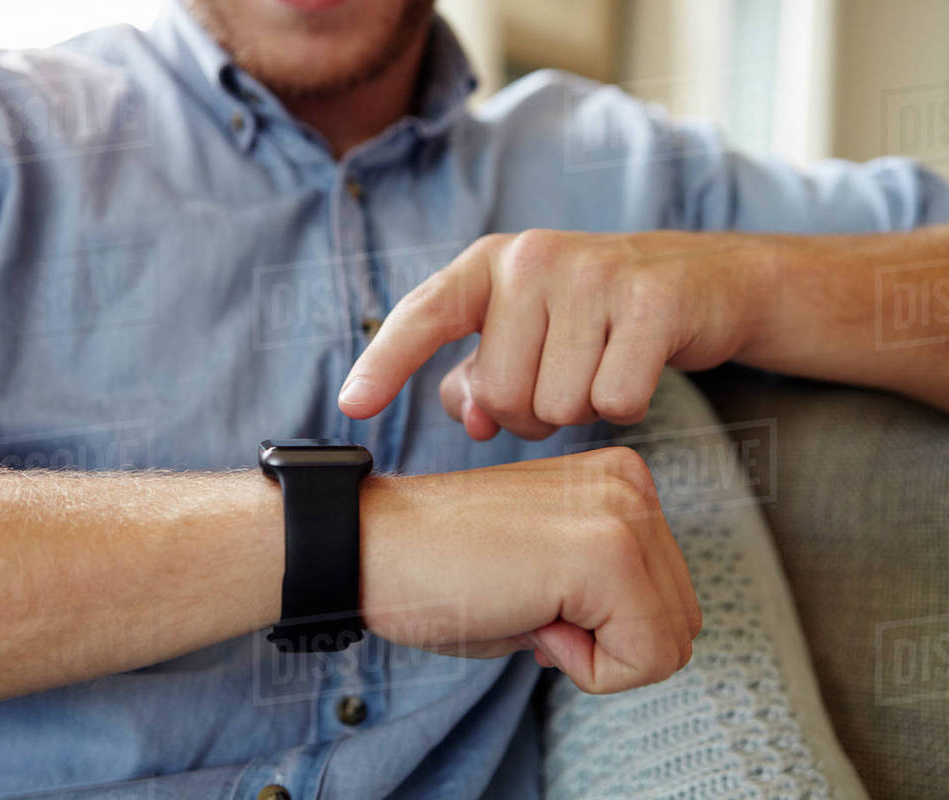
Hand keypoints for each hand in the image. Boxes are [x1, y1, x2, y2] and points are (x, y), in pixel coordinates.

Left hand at [338, 229, 764, 438]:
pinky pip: (615, 402)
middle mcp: (534, 258)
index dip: (385, 363)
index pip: (425, 314)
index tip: (351, 406)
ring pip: (557, 405)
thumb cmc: (593, 317)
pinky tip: (636, 369)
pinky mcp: (650, 302)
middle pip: (501, 393)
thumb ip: (477, 376)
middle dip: (529, 413)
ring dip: (578, 410)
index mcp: (490, 263)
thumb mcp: (524, 332)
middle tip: (561, 380)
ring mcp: (593, 275)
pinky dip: (624, 406)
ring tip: (599, 366)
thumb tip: (466, 418)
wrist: (702, 281)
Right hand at [360, 447, 701, 692]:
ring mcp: (625, 514)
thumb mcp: (547, 570)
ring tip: (528, 607)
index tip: (533, 596)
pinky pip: (646, 658)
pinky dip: (589, 669)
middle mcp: (633, 484)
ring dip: (598, 653)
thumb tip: (651, 640)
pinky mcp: (609, 552)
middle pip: (680, 621)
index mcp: (620, 480)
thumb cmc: (439, 568)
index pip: (668, 598)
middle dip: (608, 643)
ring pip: (670, 644)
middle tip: (530, 608)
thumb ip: (608, 591)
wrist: (367, 546)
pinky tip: (531, 618)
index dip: (600, 629)